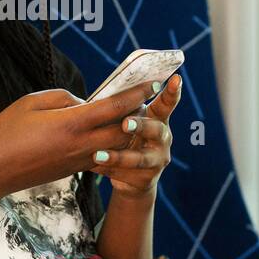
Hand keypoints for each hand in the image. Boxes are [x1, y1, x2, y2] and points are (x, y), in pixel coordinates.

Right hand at [0, 80, 163, 197]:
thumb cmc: (6, 133)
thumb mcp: (31, 102)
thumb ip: (63, 97)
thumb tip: (84, 102)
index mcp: (72, 123)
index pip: (115, 106)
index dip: (137, 94)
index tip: (153, 83)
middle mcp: (82, 144)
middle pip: (125, 129)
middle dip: (140, 114)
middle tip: (148, 99)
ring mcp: (80, 160)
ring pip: (117, 146)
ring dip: (128, 131)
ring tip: (134, 116)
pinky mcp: (75, 169)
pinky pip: (103, 156)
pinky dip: (114, 146)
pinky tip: (114, 137)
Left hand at [91, 73, 182, 197]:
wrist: (129, 179)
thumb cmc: (123, 139)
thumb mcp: (122, 122)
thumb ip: (114, 109)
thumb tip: (82, 96)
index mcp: (157, 119)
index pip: (166, 104)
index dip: (172, 92)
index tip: (176, 79)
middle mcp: (162, 138)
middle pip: (155, 130)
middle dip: (140, 126)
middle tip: (125, 123)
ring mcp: (157, 160)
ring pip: (139, 158)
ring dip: (118, 156)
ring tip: (97, 155)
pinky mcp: (146, 179)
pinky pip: (125, 174)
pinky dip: (107, 169)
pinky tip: (92, 165)